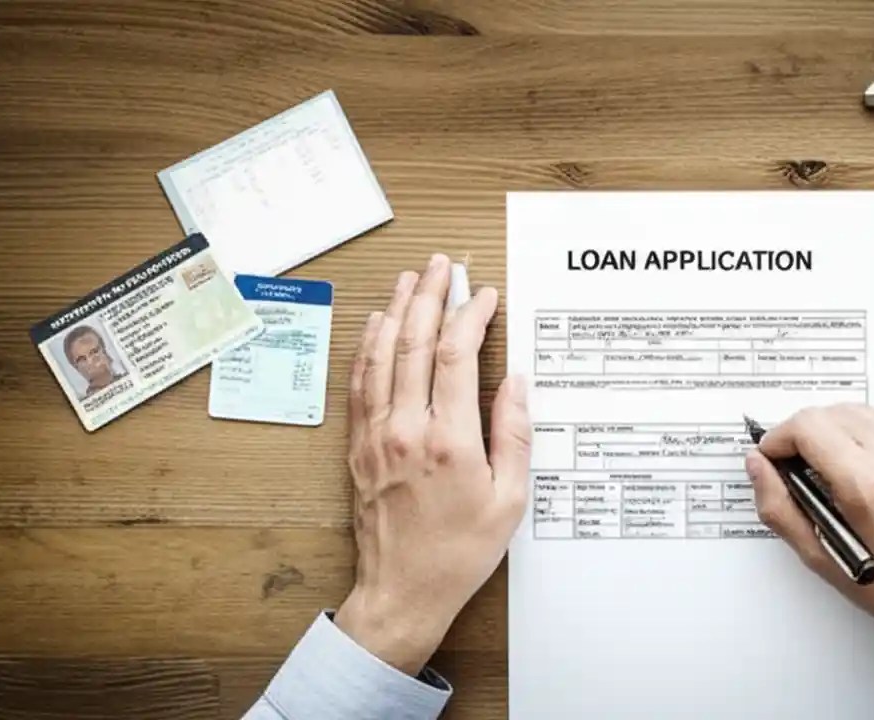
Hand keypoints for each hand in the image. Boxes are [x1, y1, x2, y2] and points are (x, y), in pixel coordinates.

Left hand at [334, 255, 531, 673]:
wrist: (402, 592)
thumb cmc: (459, 552)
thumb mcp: (509, 500)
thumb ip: (513, 435)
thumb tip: (515, 384)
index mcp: (449, 441)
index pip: (457, 355)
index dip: (471, 316)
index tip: (484, 295)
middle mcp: (406, 429)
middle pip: (415, 343)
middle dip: (430, 297)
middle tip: (442, 265)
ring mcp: (376, 436)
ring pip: (381, 355)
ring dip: (396, 311)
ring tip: (410, 280)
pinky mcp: (359, 447)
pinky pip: (360, 384)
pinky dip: (367, 348)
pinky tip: (375, 327)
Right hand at [745, 404, 873, 667]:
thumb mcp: (821, 557)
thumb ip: (779, 507)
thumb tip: (758, 468)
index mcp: (868, 484)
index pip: (807, 426)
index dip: (778, 437)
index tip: (770, 456)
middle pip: (828, 412)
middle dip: (800, 433)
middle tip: (790, 466)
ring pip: (854, 410)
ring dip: (828, 430)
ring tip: (819, 468)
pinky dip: (856, 434)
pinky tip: (850, 466)